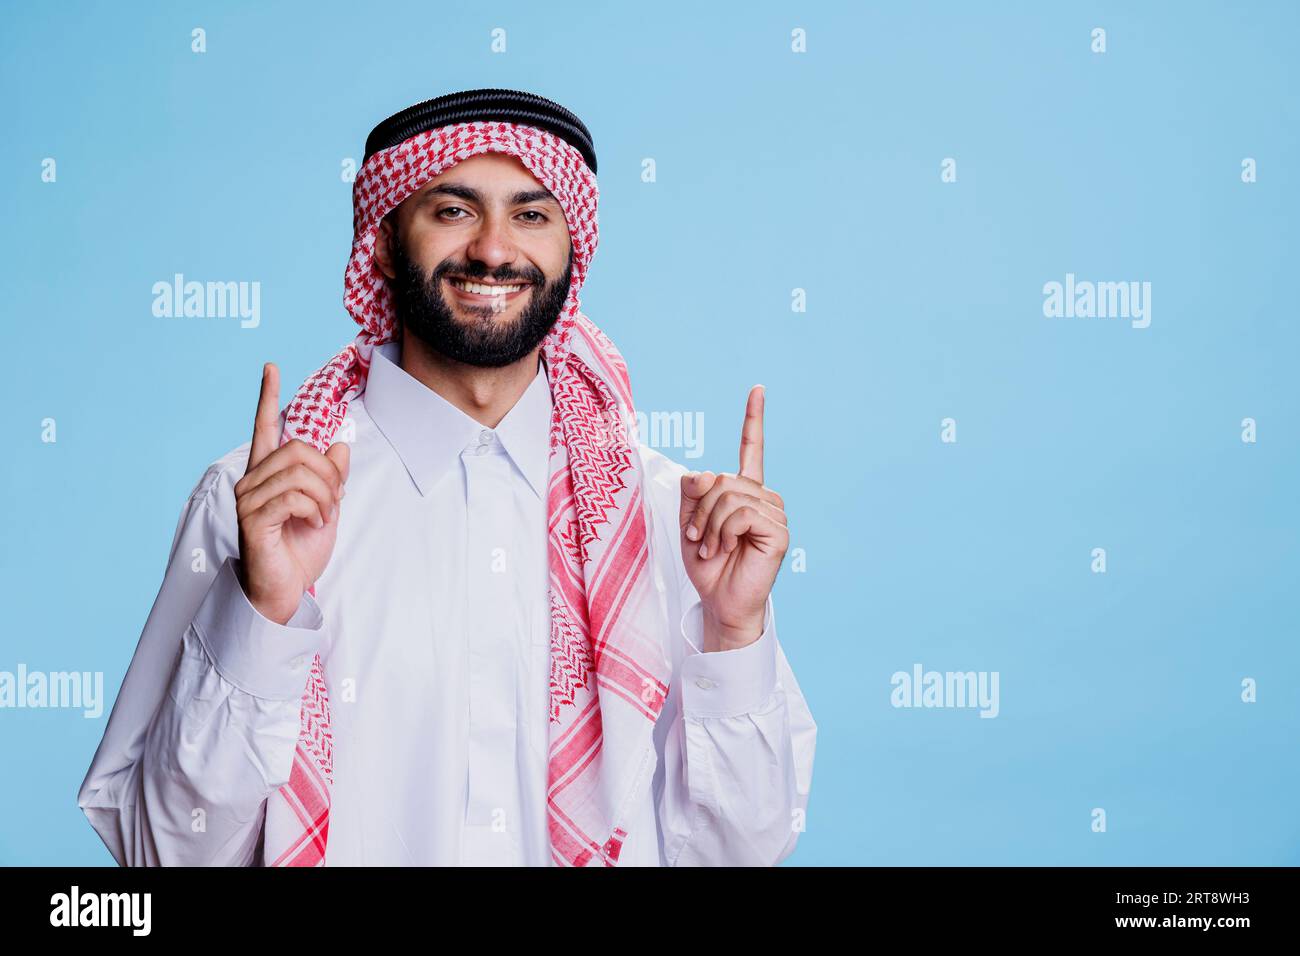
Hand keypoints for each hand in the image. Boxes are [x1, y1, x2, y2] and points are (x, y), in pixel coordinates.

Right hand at [234, 363, 350, 624]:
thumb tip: (340, 443)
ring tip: (323, 515)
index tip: (271, 367)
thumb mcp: (326, 507)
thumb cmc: (299, 551)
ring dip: (325, 494)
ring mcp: (248, 499)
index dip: (268, 396)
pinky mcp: (252, 519)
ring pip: (299, 471)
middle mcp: (252, 481)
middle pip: (298, 449)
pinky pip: (293, 496)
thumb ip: (332, 477)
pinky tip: (313, 522)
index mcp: (267, 475)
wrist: (286, 590)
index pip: (265, 428)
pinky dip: (314, 508)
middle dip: (329, 472)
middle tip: (335, 499)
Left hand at [679, 385, 788, 651]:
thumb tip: (705, 474)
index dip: (753, 418)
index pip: (751, 448)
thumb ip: (692, 492)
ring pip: (729, 495)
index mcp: (743, 491)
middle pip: (722, 479)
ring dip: (709, 524)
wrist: (719, 601)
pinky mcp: (778, 531)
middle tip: (696, 538)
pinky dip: (723, 532)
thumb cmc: (707, 564)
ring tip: (710, 548)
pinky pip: (741, 513)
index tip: (758, 389)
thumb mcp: (688, 521)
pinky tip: (725, 550)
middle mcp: (763, 497)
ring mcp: (773, 513)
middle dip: (700, 509)